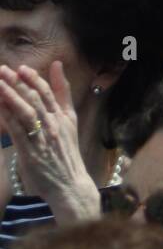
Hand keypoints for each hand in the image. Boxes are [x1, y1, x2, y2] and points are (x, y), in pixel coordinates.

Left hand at [0, 62, 100, 221]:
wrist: (70, 185)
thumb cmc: (67, 152)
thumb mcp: (70, 120)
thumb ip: (63, 92)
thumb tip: (56, 64)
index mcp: (63, 116)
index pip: (48, 92)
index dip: (34, 78)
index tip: (21, 68)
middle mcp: (53, 125)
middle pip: (35, 99)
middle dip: (18, 83)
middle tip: (3, 70)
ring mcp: (42, 139)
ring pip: (26, 112)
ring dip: (11, 96)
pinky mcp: (31, 153)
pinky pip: (18, 132)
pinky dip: (9, 118)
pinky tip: (0, 107)